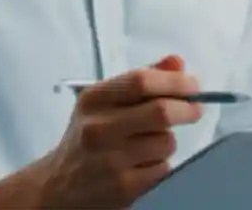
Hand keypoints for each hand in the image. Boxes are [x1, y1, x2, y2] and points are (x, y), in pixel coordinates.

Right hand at [35, 55, 202, 208]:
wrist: (57, 187)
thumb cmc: (87, 138)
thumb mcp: (104, 102)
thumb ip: (141, 80)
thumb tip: (177, 63)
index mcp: (94, 100)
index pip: (142, 81)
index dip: (175, 81)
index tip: (193, 84)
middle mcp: (98, 128)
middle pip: (160, 111)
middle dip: (187, 108)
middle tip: (195, 109)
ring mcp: (110, 160)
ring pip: (166, 141)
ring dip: (168, 140)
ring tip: (151, 143)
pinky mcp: (123, 188)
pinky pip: (163, 168)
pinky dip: (161, 164)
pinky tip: (142, 164)